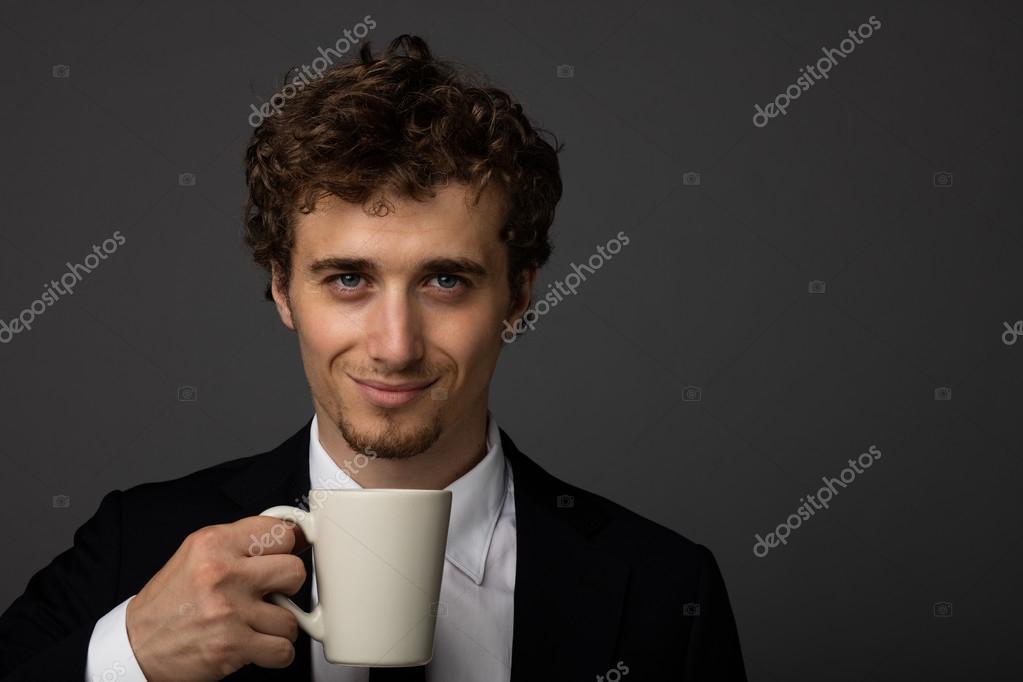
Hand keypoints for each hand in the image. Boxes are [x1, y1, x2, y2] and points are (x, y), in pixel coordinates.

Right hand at [125, 516, 309, 680]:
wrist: (136, 645)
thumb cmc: (168, 602)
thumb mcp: (195, 554)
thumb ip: (238, 544)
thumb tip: (289, 538)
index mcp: (214, 544)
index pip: (280, 532)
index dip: (289, 546)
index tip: (287, 554)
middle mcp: (222, 574)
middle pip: (294, 571)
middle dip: (289, 585)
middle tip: (274, 591)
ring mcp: (229, 611)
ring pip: (292, 618)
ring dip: (280, 625)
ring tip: (258, 622)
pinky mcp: (232, 646)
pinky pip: (283, 650)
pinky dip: (277, 652)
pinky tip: (260, 644)